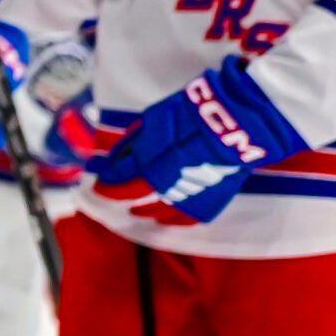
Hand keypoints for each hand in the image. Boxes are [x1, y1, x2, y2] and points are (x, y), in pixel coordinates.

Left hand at [88, 56, 307, 224]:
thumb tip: (116, 156)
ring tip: (136, 210)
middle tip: (109, 197)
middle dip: (119, 195)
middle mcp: (162, 180)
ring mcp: (185, 193)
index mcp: (146, 158)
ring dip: (143, 209)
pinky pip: (185, 218)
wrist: (234, 124)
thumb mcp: (154, 118)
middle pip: (134, 194)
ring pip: (158, 209)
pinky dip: (173, 220)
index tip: (101, 182)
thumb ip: (134, 140)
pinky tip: (165, 219)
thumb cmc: (193, 114)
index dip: (108, 179)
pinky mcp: (207, 201)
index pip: (119, 174)